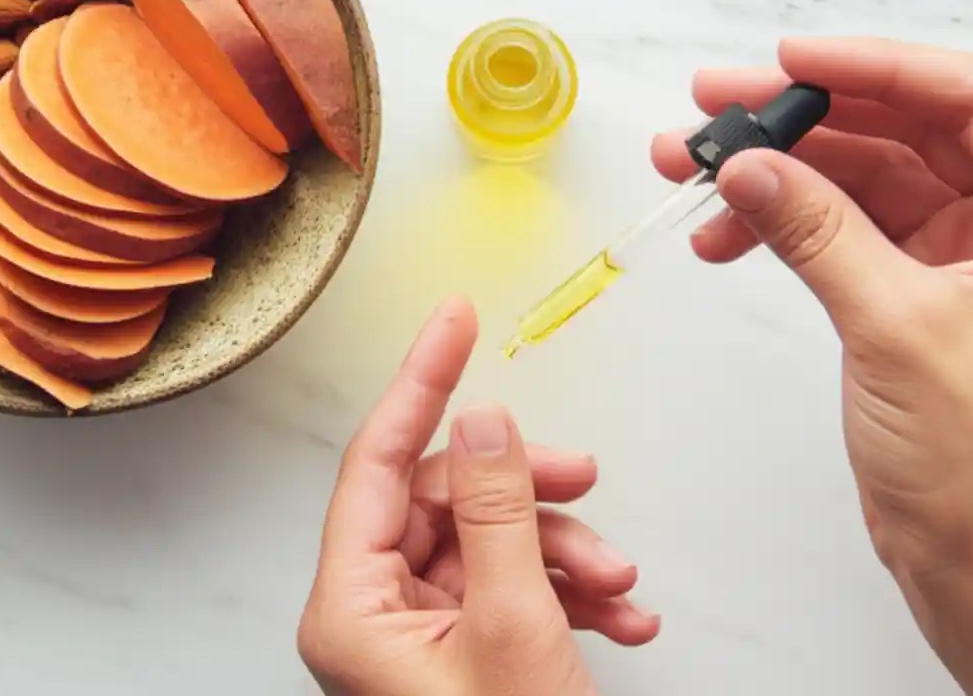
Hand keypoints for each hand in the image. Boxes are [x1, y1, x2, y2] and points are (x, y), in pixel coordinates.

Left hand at [298, 298, 659, 695]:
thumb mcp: (514, 625)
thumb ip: (499, 510)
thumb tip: (484, 417)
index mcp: (352, 607)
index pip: (378, 462)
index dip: (421, 382)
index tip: (453, 320)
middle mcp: (375, 615)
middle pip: (450, 501)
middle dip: (531, 494)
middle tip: (585, 483)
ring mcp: (422, 636)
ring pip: (493, 542)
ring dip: (567, 551)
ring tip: (619, 585)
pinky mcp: (465, 652)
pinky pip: (514, 589)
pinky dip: (569, 592)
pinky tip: (620, 615)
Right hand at [653, 37, 972, 694]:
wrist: (968, 553)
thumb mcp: (895, 329)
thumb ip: (817, 235)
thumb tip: (748, 165)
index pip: (968, 98)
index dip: (876, 66)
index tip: (791, 62)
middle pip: (900, 129)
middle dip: (803, 117)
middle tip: (717, 107)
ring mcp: (956, 253)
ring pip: (858, 176)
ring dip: (776, 170)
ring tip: (694, 165)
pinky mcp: (907, 286)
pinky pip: (837, 227)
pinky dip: (781, 224)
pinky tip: (726, 233)